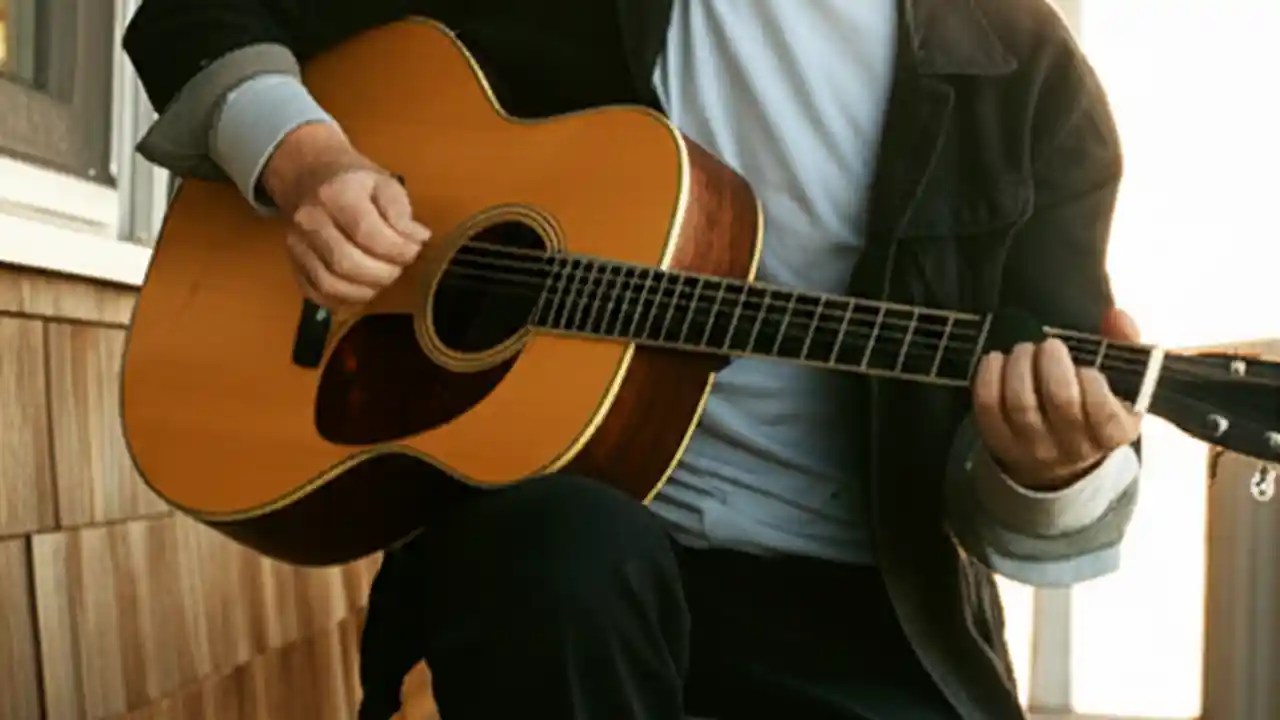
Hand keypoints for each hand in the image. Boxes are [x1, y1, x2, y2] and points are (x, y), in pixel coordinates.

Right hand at [262, 122, 431, 307]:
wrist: (310, 176)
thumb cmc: (355, 181)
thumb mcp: (385, 183)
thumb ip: (402, 213)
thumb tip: (417, 240)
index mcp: (336, 193)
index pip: (368, 233)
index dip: (397, 250)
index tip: (414, 251)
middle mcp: (310, 219)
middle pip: (347, 263)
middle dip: (383, 273)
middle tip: (399, 268)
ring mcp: (297, 243)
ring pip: (330, 283)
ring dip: (365, 290)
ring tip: (382, 278)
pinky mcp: (292, 262)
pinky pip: (316, 292)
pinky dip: (342, 299)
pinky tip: (361, 288)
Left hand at [972, 308, 1142, 490]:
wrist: (1059, 459)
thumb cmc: (1093, 408)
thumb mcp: (1122, 383)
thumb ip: (1124, 346)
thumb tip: (1116, 316)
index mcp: (1113, 433)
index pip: (1104, 412)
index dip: (1093, 382)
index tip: (1086, 367)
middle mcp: (1073, 447)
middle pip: (1061, 400)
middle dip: (1052, 361)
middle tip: (1049, 346)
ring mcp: (1033, 447)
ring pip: (1021, 404)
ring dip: (1020, 365)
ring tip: (1024, 350)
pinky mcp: (999, 442)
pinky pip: (988, 407)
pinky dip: (988, 376)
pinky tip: (996, 359)